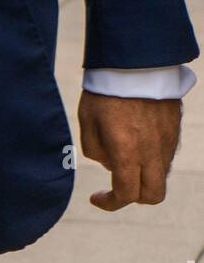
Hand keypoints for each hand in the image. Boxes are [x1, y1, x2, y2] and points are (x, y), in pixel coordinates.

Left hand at [79, 90, 180, 209]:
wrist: (134, 59)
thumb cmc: (105, 89)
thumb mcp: (87, 121)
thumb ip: (96, 151)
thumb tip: (111, 165)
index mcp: (128, 152)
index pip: (126, 194)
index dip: (110, 203)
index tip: (96, 198)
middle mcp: (152, 152)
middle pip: (153, 195)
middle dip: (134, 197)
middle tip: (117, 184)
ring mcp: (167, 141)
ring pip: (161, 175)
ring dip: (144, 175)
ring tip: (124, 150)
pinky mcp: (174, 128)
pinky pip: (166, 154)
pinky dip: (152, 157)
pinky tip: (136, 136)